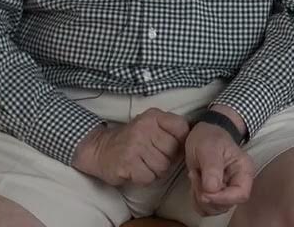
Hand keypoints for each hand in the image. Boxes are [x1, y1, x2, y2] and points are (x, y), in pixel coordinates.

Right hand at [72, 108, 189, 185]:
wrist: (100, 149)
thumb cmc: (132, 140)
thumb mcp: (151, 125)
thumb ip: (170, 129)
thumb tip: (193, 143)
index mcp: (154, 116)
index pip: (182, 128)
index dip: (180, 142)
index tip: (170, 146)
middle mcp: (145, 128)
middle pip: (173, 151)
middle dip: (166, 159)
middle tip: (152, 156)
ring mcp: (135, 145)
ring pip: (162, 167)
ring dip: (155, 171)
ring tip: (143, 163)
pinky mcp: (127, 163)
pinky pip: (149, 178)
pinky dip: (144, 178)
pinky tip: (135, 170)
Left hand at [186, 107, 254, 215]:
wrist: (203, 135)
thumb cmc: (209, 137)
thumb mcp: (209, 148)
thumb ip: (212, 168)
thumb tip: (212, 190)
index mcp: (244, 171)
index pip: (241, 195)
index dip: (222, 198)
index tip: (204, 191)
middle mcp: (238, 183)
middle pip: (226, 205)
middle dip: (206, 196)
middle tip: (195, 175)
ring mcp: (227, 191)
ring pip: (214, 209)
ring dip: (198, 197)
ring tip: (195, 175)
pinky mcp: (215, 195)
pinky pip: (205, 208)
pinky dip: (195, 200)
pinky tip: (194, 182)